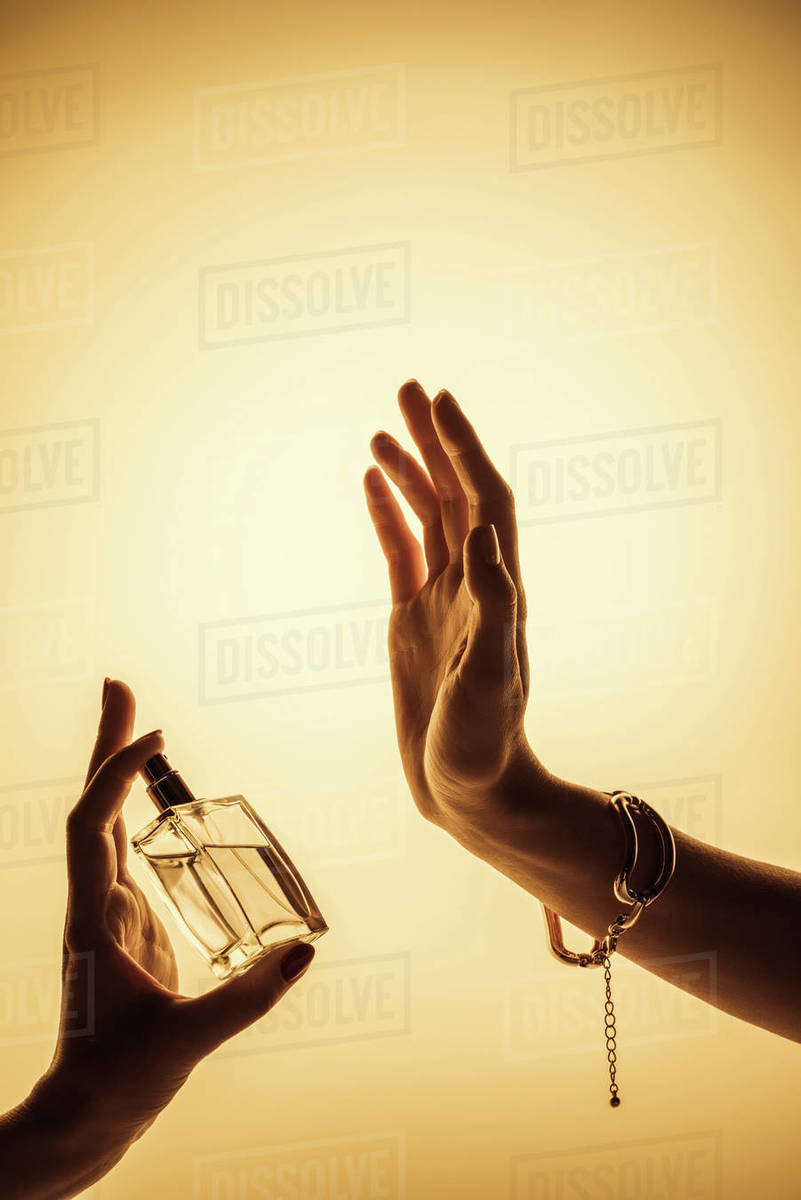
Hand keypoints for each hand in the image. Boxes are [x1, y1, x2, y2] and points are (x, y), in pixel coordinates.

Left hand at [14, 680, 314, 1198]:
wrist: (89, 1108)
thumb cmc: (122, 1079)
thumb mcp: (187, 1042)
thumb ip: (248, 1001)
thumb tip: (307, 953)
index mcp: (96, 920)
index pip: (92, 827)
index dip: (116, 776)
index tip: (157, 739)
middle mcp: (96, 902)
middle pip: (92, 806)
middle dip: (108, 745)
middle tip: (119, 684)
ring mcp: (108, 907)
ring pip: (105, 821)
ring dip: (120, 767)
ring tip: (144, 720)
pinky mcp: (126, 919)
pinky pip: (123, 845)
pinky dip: (135, 804)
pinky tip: (155, 791)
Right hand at [364, 381, 546, 852]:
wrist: (467, 790)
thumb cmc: (484, 745)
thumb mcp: (491, 679)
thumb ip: (492, 608)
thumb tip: (485, 535)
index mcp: (497, 589)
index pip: (484, 500)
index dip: (463, 449)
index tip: (438, 403)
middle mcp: (473, 583)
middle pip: (455, 494)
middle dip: (435, 440)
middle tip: (409, 389)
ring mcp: (441, 599)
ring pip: (426, 517)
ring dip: (410, 470)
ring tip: (383, 429)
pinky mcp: (412, 620)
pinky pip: (400, 552)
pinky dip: (388, 514)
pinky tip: (372, 484)